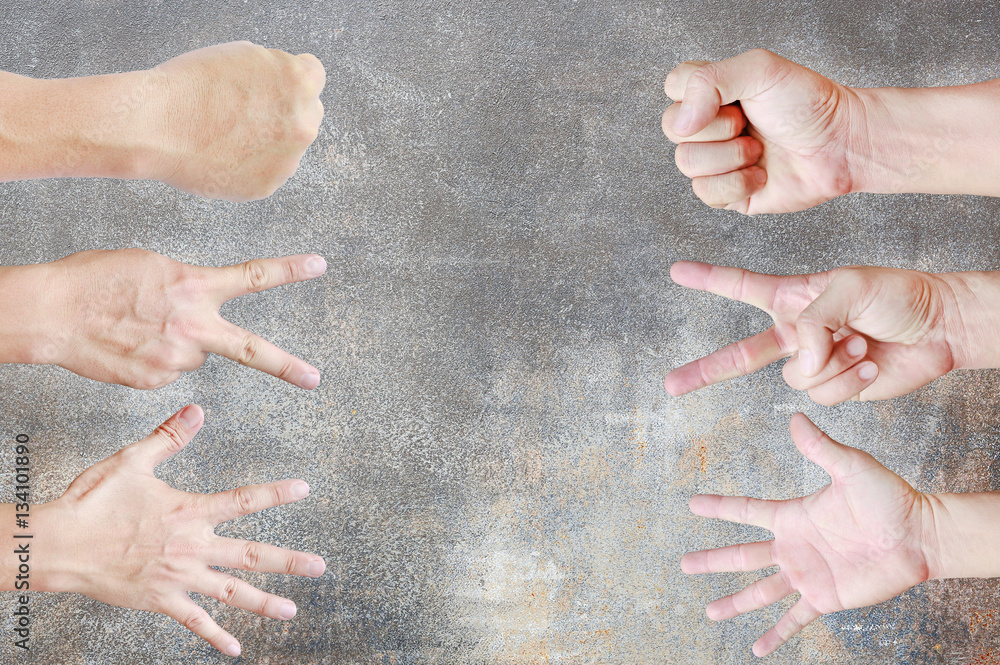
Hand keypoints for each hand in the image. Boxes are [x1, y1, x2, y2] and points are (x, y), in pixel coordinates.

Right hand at [33, 405, 325, 656]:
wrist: (59, 545)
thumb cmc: (93, 502)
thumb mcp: (133, 461)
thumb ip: (170, 438)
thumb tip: (197, 411)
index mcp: (189, 512)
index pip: (243, 501)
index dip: (276, 494)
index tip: (304, 489)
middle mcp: (192, 548)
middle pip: (250, 555)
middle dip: (288, 561)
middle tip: (319, 567)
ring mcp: (179, 577)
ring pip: (231, 593)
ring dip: (264, 602)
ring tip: (292, 610)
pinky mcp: (161, 600)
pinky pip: (195, 622)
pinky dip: (216, 636)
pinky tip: (235, 648)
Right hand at [36, 248, 326, 389]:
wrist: (52, 313)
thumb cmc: (97, 280)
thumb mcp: (153, 266)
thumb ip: (187, 286)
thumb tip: (200, 307)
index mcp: (195, 286)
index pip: (252, 276)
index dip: (289, 270)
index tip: (320, 265)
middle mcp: (192, 325)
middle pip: (250, 350)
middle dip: (286, 366)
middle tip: (315, 379)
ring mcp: (175, 357)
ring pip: (193, 354)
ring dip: (177, 343)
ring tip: (139, 327)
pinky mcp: (155, 380)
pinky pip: (168, 369)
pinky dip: (154, 359)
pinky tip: (129, 345)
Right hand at [144, 41, 324, 200]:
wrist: (156, 127)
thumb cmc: (191, 86)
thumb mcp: (244, 55)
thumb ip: (276, 71)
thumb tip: (288, 84)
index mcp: (301, 84)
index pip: (313, 77)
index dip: (288, 79)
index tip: (272, 86)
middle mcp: (303, 125)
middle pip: (307, 114)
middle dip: (285, 112)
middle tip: (248, 111)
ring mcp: (288, 160)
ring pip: (288, 147)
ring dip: (269, 141)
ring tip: (228, 133)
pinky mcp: (268, 185)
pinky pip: (267, 171)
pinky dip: (251, 165)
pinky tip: (224, 153)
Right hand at [662, 49, 866, 213]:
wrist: (839, 144)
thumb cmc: (808, 104)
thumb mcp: (760, 69)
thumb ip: (709, 80)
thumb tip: (682, 121)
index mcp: (712, 92)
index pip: (674, 87)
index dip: (696, 94)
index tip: (732, 96)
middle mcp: (709, 126)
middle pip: (673, 129)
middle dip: (717, 128)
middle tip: (749, 123)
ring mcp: (715, 160)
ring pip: (686, 163)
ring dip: (730, 157)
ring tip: (759, 150)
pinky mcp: (725, 193)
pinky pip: (704, 192)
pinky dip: (737, 183)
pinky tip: (760, 174)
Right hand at [664, 261, 962, 404]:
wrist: (941, 328)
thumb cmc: (898, 295)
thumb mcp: (850, 287)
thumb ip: (812, 321)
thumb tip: (799, 360)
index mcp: (794, 296)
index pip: (741, 286)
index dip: (707, 280)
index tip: (676, 272)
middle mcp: (797, 331)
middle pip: (739, 355)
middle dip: (704, 371)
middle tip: (671, 385)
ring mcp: (814, 362)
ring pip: (795, 378)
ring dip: (833, 361)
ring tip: (861, 341)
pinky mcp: (835, 387)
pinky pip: (822, 395)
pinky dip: (848, 380)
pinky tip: (868, 362)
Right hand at [681, 414, 931, 656]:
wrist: (919, 535)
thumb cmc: (888, 497)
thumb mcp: (851, 466)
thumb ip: (821, 448)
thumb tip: (796, 418)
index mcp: (793, 516)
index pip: (746, 511)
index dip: (718, 508)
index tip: (691, 504)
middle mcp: (793, 547)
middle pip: (742, 556)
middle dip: (711, 561)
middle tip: (684, 564)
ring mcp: (807, 575)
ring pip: (760, 592)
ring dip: (734, 603)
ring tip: (710, 613)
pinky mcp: (825, 598)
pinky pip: (794, 619)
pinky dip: (775, 634)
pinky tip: (757, 648)